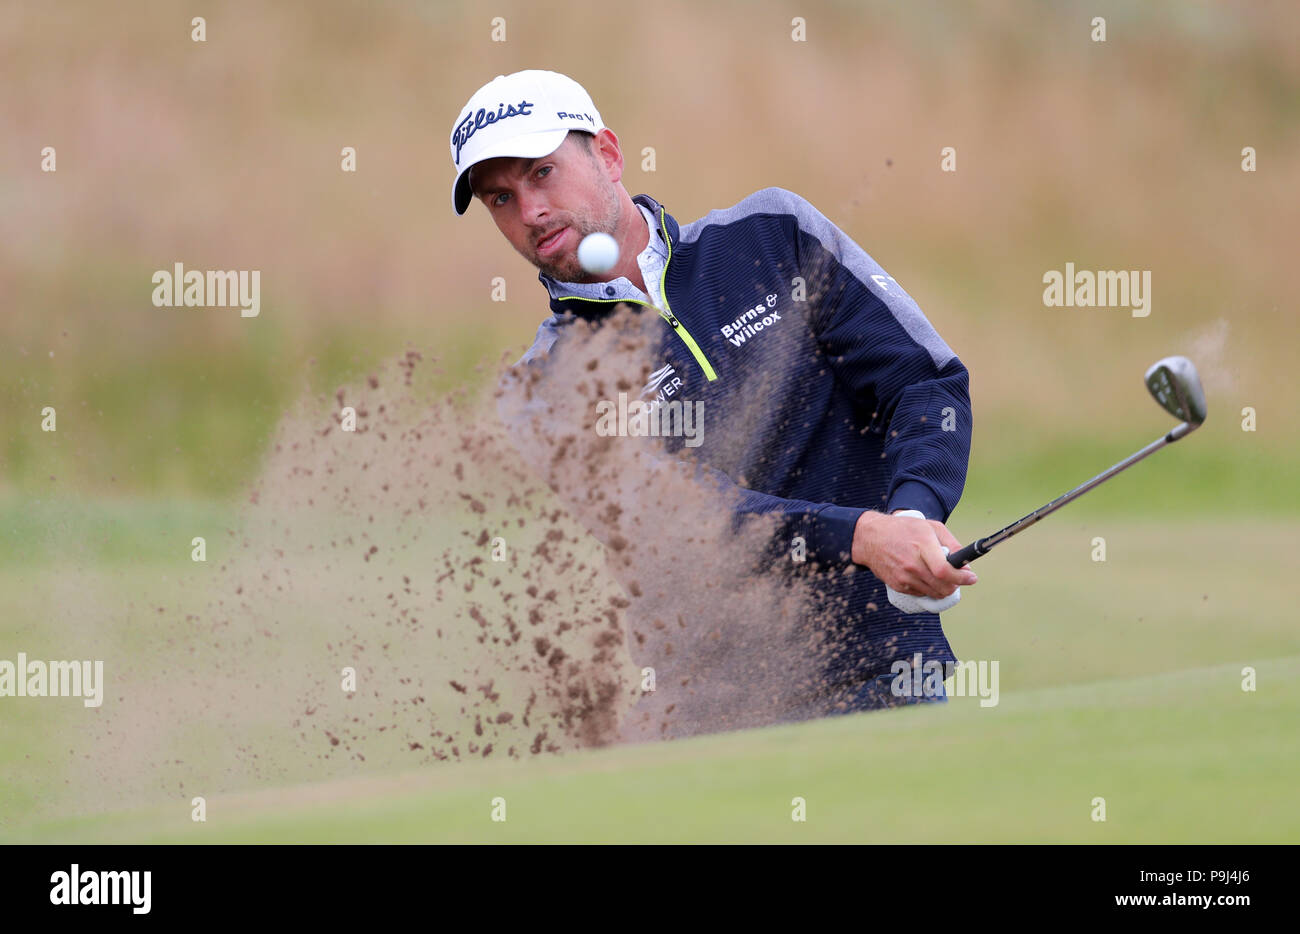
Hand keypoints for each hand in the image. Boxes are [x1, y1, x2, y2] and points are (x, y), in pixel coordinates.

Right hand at [851, 508, 977, 598]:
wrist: (870, 538)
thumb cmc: (903, 529)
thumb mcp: (931, 527)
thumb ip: (952, 544)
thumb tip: (965, 564)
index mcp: (922, 546)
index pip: (945, 571)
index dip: (962, 578)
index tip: (971, 578)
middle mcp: (912, 564)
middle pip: (943, 587)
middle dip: (956, 584)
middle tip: (957, 577)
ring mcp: (904, 577)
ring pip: (934, 593)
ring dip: (943, 588)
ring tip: (942, 576)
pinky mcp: (898, 585)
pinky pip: (922, 593)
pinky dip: (929, 588)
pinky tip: (925, 576)